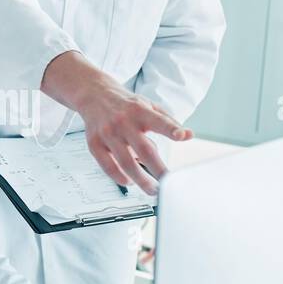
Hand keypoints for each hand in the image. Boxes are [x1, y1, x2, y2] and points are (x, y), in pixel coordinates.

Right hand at [41, 51, 189, 193]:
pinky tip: (129, 181)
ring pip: (126, 162)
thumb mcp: (149, 106)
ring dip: (140, 180)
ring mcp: (107, 133)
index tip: (182, 136)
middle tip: (167, 182)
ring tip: (151, 189)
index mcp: (139, 111)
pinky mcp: (94, 143)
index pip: (158, 121)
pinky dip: (119, 177)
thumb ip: (168, 122)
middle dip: (158, 170)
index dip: (171, 129)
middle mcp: (123, 122)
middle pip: (144, 150)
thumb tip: (188, 135)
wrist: (94, 95)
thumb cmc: (126, 105)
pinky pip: (107, 166)